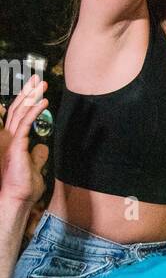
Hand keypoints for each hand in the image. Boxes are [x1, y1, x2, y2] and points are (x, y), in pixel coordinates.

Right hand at [0, 74, 49, 211]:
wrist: (17, 199)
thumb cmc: (24, 188)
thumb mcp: (35, 169)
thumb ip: (37, 156)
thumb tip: (43, 147)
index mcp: (14, 141)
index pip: (20, 117)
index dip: (27, 102)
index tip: (36, 90)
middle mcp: (10, 138)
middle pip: (18, 110)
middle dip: (27, 93)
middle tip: (37, 78)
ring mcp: (11, 141)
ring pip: (21, 113)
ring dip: (32, 97)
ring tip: (42, 84)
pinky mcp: (16, 145)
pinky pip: (25, 124)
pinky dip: (34, 111)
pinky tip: (43, 102)